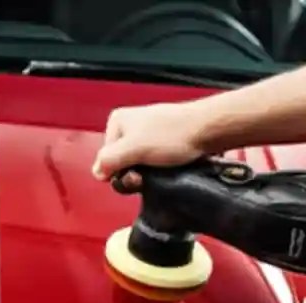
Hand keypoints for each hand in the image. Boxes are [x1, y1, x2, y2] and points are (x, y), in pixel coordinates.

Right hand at [91, 101, 209, 183]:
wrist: (208, 130)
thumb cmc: (171, 135)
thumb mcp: (132, 149)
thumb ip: (109, 161)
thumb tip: (97, 173)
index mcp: (117, 121)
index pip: (105, 158)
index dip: (117, 171)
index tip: (135, 175)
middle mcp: (130, 126)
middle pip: (120, 163)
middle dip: (132, 174)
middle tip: (147, 176)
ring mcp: (147, 135)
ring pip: (137, 165)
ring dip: (146, 175)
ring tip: (160, 172)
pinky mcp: (163, 144)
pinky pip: (152, 163)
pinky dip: (157, 170)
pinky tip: (168, 170)